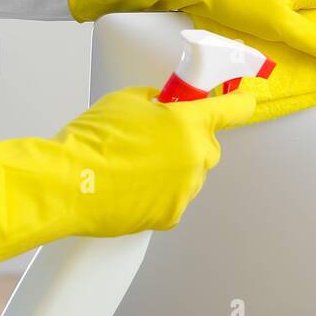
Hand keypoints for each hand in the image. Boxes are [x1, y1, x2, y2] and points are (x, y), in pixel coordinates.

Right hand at [0, 88, 255, 281]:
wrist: (69, 182)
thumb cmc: (93, 139)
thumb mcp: (128, 100)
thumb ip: (159, 101)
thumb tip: (168, 107)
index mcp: (189, 123)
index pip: (232, 109)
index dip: (240, 103)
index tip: (246, 101)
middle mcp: (196, 157)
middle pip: (209, 146)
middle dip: (190, 141)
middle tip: (158, 138)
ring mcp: (186, 189)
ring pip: (190, 174)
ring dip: (174, 169)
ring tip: (135, 167)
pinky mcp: (172, 215)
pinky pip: (174, 198)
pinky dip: (160, 194)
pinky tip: (132, 187)